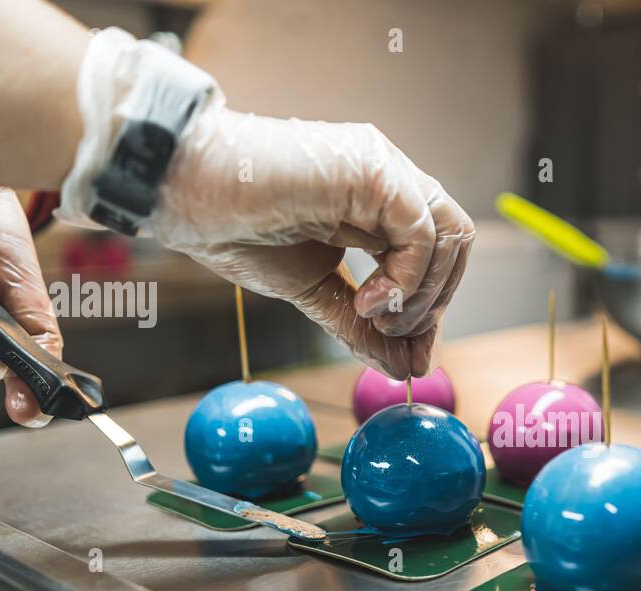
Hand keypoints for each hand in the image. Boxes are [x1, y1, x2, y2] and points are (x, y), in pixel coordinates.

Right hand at [151, 112, 473, 378]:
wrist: (184, 192)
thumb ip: (360, 326)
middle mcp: (390, 180)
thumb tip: (403, 370)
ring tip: (373, 315)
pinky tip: (367, 298)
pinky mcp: (373, 170)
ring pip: (451, 236)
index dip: (431, 307)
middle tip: (390, 334)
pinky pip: (422, 230)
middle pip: (456, 245)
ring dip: (423, 293)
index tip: (406, 351)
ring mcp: (384, 170)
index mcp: (377, 202)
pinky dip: (408, 278)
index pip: (437, 254)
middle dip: (433, 303)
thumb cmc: (235, 228)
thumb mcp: (312, 290)